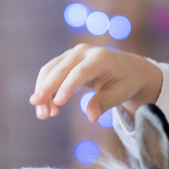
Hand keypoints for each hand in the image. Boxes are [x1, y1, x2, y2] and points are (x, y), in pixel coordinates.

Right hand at [30, 44, 162, 120]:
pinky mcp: (65, 60)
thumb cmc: (126, 81)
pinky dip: (46, 90)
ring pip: (50, 70)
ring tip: (43, 115)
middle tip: (39, 111)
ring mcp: (72, 54)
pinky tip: (50, 108)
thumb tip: (92, 117)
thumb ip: (105, 102)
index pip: (80, 72)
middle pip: (59, 69)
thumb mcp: (121, 93)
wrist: (128, 68)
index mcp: (100, 58)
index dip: (68, 87)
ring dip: (43, 92)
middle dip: (47, 89)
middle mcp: (83, 52)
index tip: (59, 103)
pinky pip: (50, 73)